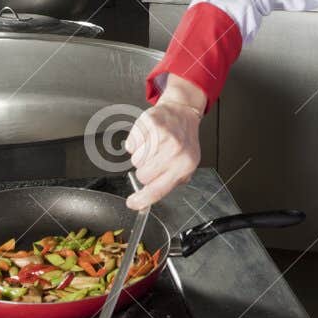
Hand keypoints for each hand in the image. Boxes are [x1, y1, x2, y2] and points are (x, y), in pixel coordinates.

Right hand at [124, 78, 204, 208]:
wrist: (182, 113)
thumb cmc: (183, 141)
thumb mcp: (186, 165)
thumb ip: (169, 182)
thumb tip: (147, 199)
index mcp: (185, 165)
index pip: (158, 189)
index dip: (142, 200)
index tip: (133, 203)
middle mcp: (175, 151)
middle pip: (142, 176)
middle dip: (144, 172)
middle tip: (154, 162)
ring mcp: (162, 136)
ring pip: (136, 161)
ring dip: (141, 157)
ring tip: (153, 147)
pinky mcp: (149, 124)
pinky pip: (131, 145)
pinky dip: (136, 144)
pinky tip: (148, 138)